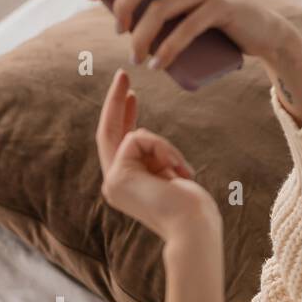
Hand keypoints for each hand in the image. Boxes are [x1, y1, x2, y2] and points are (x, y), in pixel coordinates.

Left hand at [87, 0, 301, 122]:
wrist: (267, 34)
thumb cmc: (219, 26)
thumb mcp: (186, 11)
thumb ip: (161, 5)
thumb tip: (118, 15)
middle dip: (122, 5)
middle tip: (118, 32)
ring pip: (161, 7)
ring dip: (142, 37)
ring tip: (137, 58)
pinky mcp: (223, 7)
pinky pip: (185, 28)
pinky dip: (167, 50)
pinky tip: (158, 65)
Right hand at [94, 67, 218, 244]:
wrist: (193, 228)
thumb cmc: (191, 207)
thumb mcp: (169, 173)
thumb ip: (152, 158)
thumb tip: (140, 135)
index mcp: (126, 185)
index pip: (118, 144)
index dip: (123, 117)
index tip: (132, 95)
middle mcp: (113, 184)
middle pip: (108, 133)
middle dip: (115, 101)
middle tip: (123, 74)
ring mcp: (112, 181)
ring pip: (134, 136)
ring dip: (166, 148)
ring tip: (182, 172)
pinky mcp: (117, 175)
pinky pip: (140, 139)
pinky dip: (163, 149)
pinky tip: (174, 171)